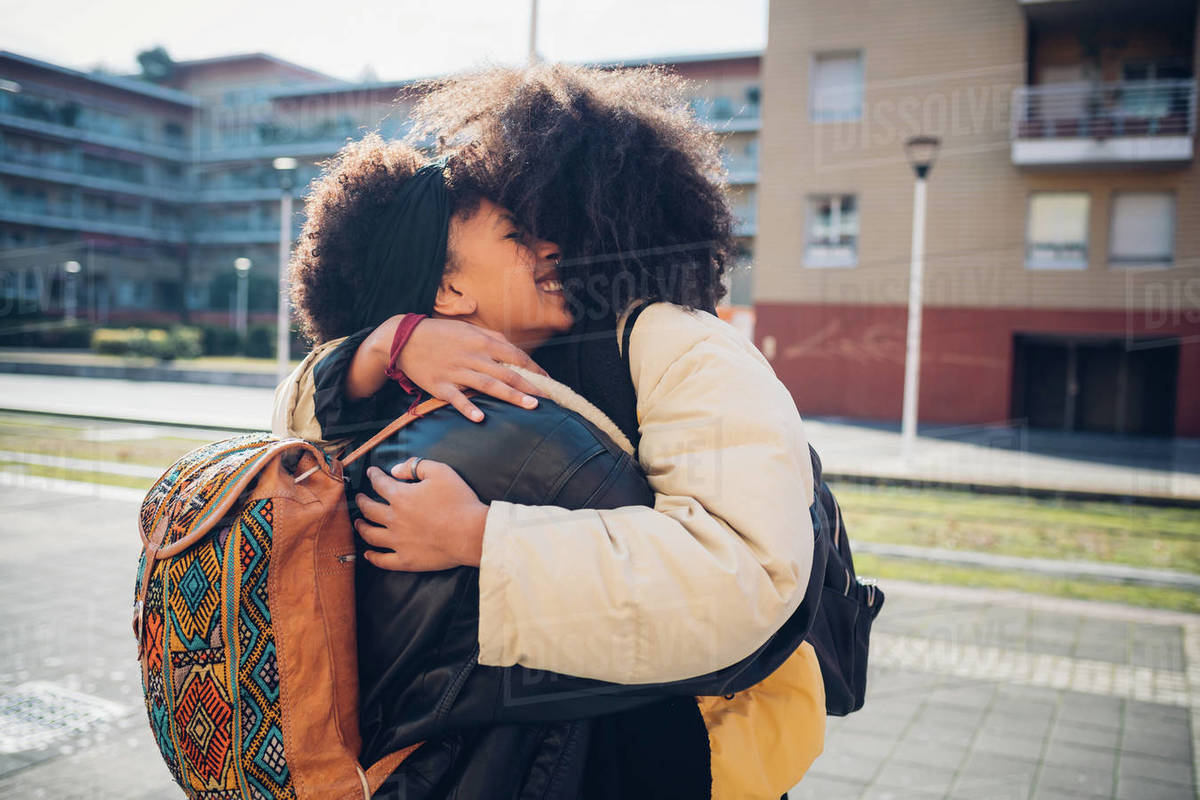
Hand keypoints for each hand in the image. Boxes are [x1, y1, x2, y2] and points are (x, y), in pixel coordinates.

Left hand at [354, 458, 486, 570]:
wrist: (472, 533)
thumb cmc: (459, 501)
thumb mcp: (441, 472)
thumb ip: (416, 466)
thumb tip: (396, 470)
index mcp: (400, 497)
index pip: (379, 483)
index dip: (373, 475)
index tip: (371, 472)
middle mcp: (394, 519)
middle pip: (369, 509)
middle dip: (362, 501)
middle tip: (359, 498)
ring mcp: (398, 541)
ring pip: (370, 535)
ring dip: (361, 527)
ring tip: (358, 523)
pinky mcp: (405, 560)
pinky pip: (382, 560)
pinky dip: (372, 557)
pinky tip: (368, 553)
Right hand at [400, 318, 549, 421]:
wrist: (403, 339)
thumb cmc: (440, 334)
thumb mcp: (468, 328)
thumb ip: (492, 338)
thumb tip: (514, 350)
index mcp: (482, 341)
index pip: (515, 356)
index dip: (534, 369)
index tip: (548, 381)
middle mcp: (473, 356)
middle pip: (507, 373)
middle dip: (531, 386)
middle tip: (549, 399)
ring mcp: (456, 372)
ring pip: (488, 385)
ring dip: (511, 396)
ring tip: (530, 406)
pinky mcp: (440, 385)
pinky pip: (456, 398)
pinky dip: (467, 408)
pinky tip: (479, 418)